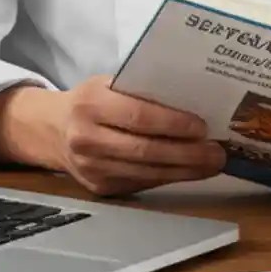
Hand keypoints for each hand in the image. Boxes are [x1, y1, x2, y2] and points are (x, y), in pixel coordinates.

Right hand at [50, 75, 227, 195]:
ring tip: (211, 164)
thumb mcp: (108, 84)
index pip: (138, 116)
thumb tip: (191, 102)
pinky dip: (168, 178)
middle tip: (217, 152)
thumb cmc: (91, 101)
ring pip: (146, 173)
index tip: (202, 127)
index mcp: (91, 104)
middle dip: (187, 154)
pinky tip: (188, 171)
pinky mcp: (99, 187)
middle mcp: (87, 138)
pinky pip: (141, 183)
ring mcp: (91, 168)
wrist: (53, 129)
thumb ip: (141, 91)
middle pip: (145, 151)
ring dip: (185, 171)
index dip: (172, 124)